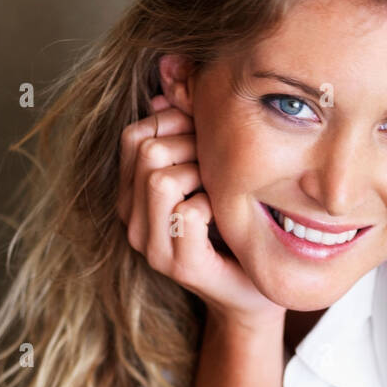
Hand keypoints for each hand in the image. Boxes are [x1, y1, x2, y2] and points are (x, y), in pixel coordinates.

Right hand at [117, 93, 283, 330]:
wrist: (253, 295)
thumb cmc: (234, 231)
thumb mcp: (209, 176)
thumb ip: (186, 138)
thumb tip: (169, 91)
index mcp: (132, 198)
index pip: (134, 136)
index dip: (174, 123)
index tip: (206, 136)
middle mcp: (134, 223)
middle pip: (146, 151)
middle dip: (190, 146)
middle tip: (219, 167)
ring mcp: (154, 248)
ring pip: (160, 179)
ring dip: (200, 174)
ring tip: (219, 191)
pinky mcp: (180, 267)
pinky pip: (189, 212)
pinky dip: (214, 205)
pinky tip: (224, 217)